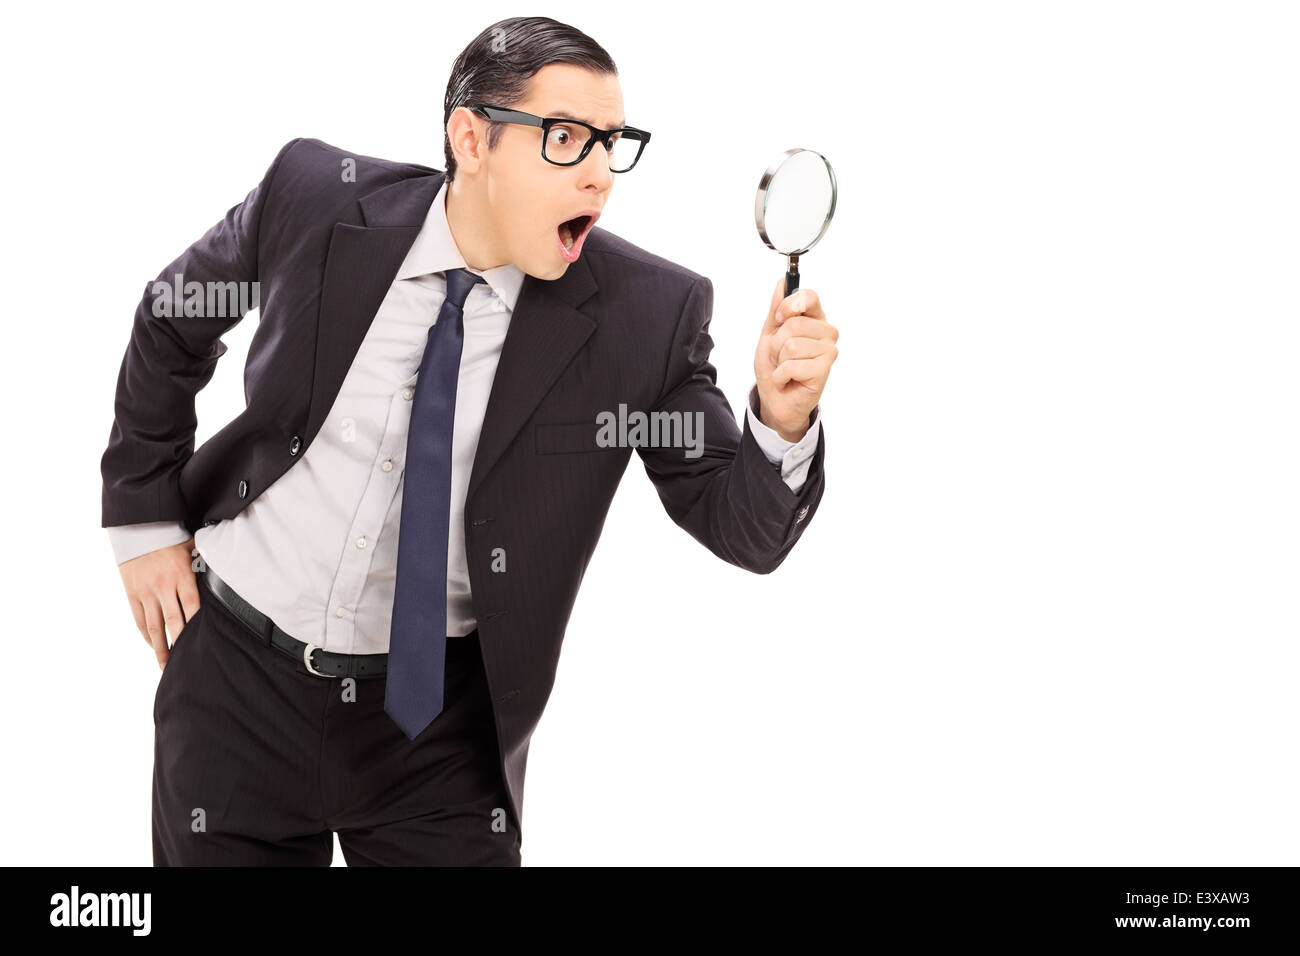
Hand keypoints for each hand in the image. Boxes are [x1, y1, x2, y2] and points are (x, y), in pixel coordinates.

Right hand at [118, 538, 201, 669]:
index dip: (196, 626)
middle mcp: (163, 587)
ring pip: (153, 626)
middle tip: (184, 663)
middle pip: (173, 621)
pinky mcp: (132, 594)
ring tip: (166, 664)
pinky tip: (153, 645)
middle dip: (179, 644)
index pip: (192, 606)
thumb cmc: (170, 539)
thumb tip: (227, 572)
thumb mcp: (193, 547)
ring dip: (160, 647)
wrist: (138, 529)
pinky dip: (146, 635)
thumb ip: (206, 563)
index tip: (202, 643)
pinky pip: (139, 619)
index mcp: (181, 576)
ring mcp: (145, 592)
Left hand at [754, 276, 838, 440]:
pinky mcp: (824, 370)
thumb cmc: (775, 364)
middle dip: (776, 342)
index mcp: (814, 318)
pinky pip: (793, 365)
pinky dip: (781, 374)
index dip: (790, 304)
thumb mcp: (769, 333)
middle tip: (780, 355)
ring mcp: (828, 351)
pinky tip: (788, 379)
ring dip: (779, 360)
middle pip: (794, 324)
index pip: (809, 297)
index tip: (779, 317)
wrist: (775, 397)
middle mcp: (826, 331)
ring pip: (792, 345)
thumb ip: (776, 308)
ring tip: (785, 367)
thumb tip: (782, 284)